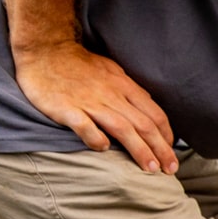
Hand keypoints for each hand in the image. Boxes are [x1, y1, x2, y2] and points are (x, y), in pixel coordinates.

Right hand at [14, 41, 179, 173]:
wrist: (46, 49)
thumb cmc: (80, 64)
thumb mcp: (113, 72)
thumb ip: (130, 91)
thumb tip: (148, 108)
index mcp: (125, 87)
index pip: (155, 114)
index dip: (167, 136)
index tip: (171, 153)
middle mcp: (112, 95)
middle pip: (144, 125)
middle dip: (161, 149)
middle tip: (170, 169)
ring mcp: (89, 102)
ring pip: (122, 128)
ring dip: (139, 150)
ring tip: (150, 169)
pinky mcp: (65, 107)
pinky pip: (83, 125)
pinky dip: (95, 137)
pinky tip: (103, 149)